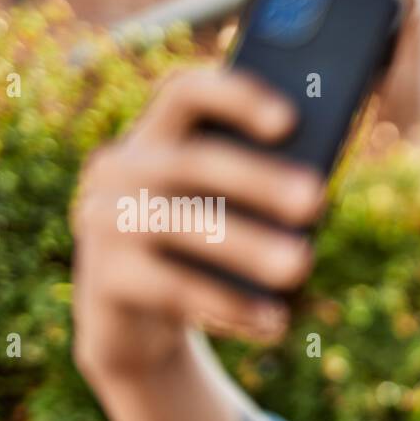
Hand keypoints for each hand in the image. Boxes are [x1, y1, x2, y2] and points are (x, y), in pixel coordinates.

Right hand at [71, 66, 325, 379]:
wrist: (137, 326)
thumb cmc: (199, 253)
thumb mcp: (224, 213)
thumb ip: (258, 190)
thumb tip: (314, 190)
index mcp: (154, 137)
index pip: (185, 94)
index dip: (234, 98)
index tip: (288, 120)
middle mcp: (118, 169)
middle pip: (191, 162)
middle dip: (258, 179)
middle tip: (316, 200)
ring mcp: (102, 222)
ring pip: (182, 226)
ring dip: (248, 246)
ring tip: (301, 267)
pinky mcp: (104, 280)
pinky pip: (173, 289)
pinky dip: (230, 306)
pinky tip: (274, 322)